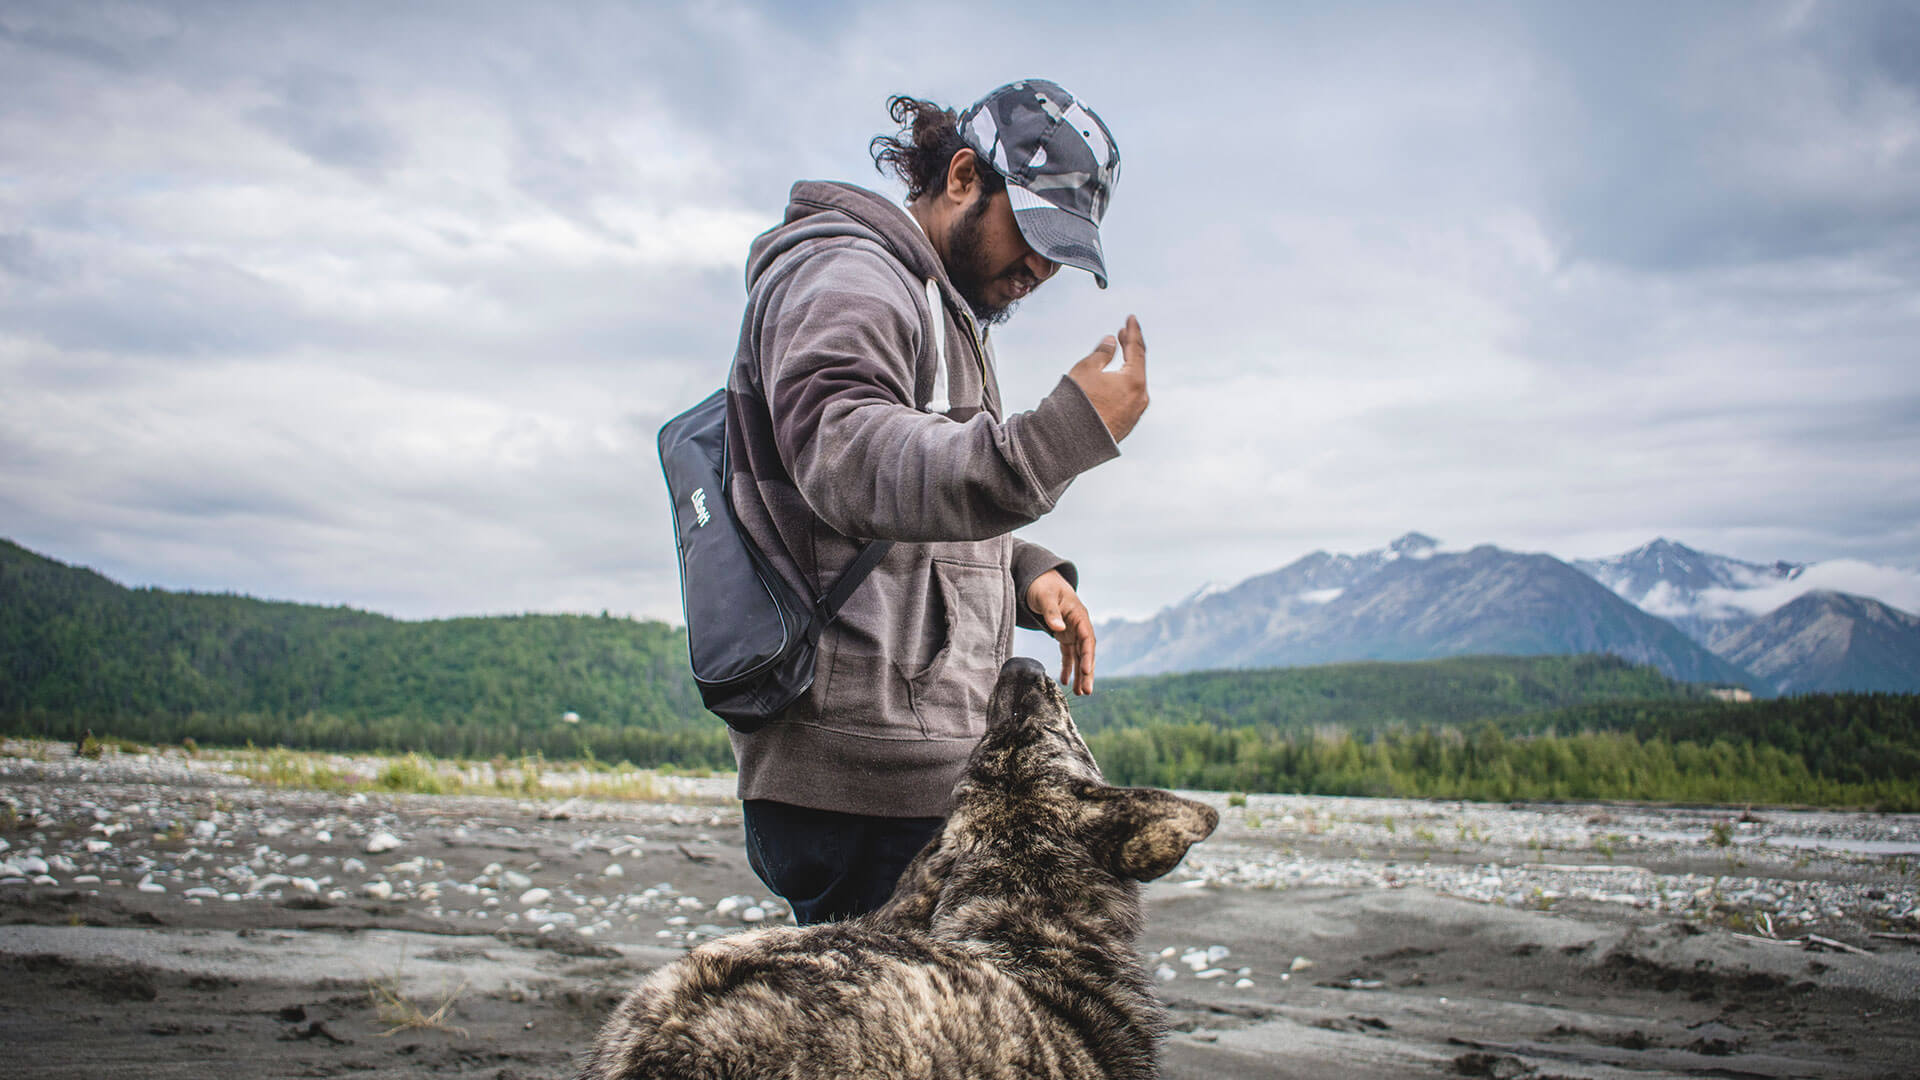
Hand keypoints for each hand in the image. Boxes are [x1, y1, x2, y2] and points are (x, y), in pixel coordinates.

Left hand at [1026, 569, 1095, 695]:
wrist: (1040, 580)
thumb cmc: (1043, 586)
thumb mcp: (1045, 596)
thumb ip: (1051, 612)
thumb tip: (1058, 628)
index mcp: (1079, 615)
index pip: (1087, 639)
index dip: (1088, 656)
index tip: (1086, 671)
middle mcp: (1079, 625)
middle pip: (1086, 651)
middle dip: (1088, 672)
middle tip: (1088, 691)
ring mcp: (1073, 631)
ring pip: (1079, 656)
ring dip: (1080, 674)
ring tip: (1081, 694)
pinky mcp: (1064, 635)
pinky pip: (1069, 654)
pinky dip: (1067, 668)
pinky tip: (1065, 682)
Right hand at [1068, 315, 1148, 442]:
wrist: (1071, 442)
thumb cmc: (1077, 403)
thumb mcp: (1086, 369)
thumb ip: (1102, 352)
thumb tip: (1112, 341)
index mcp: (1135, 382)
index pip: (1138, 349)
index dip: (1133, 331)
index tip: (1131, 318)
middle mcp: (1140, 398)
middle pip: (1138, 366)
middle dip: (1130, 348)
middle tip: (1123, 333)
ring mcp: (1135, 413)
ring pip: (1134, 383)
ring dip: (1127, 366)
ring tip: (1119, 353)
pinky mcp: (1127, 424)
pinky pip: (1128, 397)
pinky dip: (1123, 384)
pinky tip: (1115, 379)